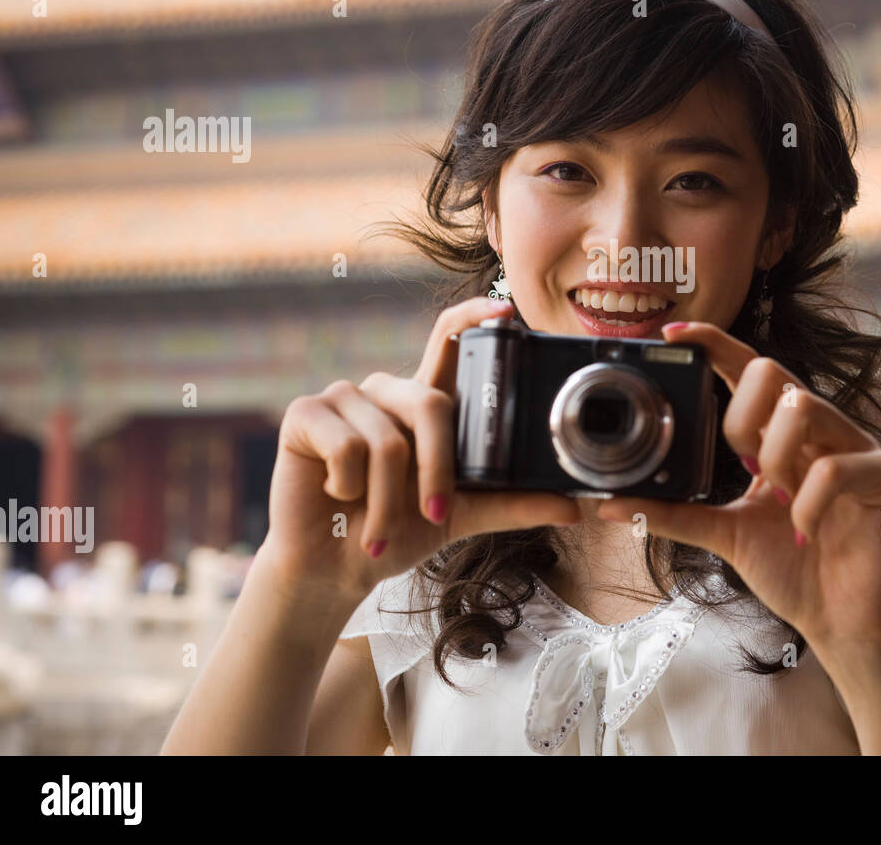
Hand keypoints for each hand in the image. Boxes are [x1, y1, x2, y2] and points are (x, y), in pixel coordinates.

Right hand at [259, 296, 580, 604]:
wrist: (334, 570)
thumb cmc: (397, 532)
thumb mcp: (462, 517)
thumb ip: (513, 504)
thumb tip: (575, 507)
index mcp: (423, 402)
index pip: (448, 340)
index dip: (473, 317)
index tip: (506, 311)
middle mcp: (386, 390)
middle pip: (431, 403)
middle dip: (437, 472)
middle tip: (432, 517)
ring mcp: (343, 396)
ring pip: (388, 439)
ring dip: (389, 499)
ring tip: (377, 526)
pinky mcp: (305, 414)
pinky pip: (347, 446)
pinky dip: (349, 488)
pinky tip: (337, 497)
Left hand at [597, 321, 880, 651]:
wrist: (841, 621)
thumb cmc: (791, 569)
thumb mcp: (722, 533)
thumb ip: (673, 513)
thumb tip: (608, 505)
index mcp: (782, 432)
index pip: (748, 368)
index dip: (712, 341)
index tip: (670, 334)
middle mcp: (820, 428)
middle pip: (772, 370)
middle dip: (741, 416)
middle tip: (744, 466)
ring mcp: (856, 446)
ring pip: (803, 406)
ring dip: (776, 458)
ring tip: (781, 500)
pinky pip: (834, 468)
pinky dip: (806, 505)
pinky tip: (804, 530)